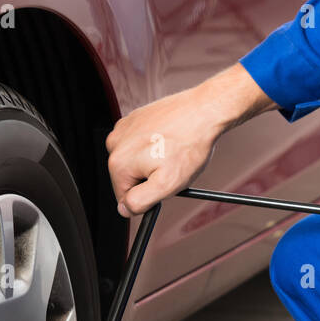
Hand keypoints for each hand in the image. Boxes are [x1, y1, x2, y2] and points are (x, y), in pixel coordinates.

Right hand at [106, 64, 275, 216]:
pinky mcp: (135, 118)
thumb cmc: (189, 144)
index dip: (148, 196)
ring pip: (135, 161)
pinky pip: (140, 143)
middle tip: (171, 166)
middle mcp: (115, 144)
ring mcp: (124, 128)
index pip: (125, 198)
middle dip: (149, 177)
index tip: (164, 181)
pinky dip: (153, 144)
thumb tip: (124, 209)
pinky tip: (169, 139)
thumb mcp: (166, 185)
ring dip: (152, 161)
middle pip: (129, 178)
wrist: (204, 111)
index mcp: (119, 163)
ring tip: (172, 151)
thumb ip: (140, 202)